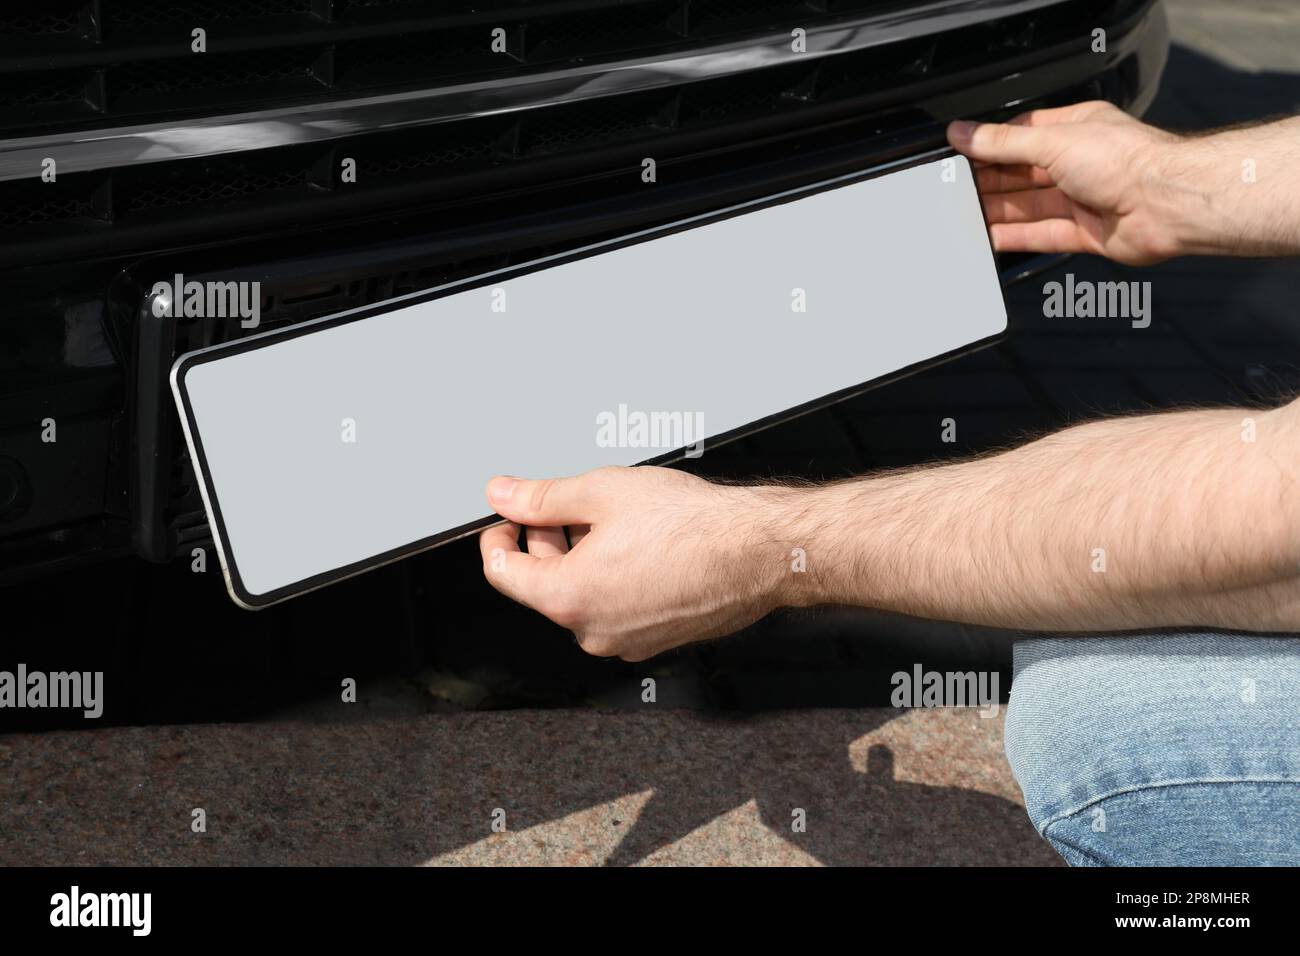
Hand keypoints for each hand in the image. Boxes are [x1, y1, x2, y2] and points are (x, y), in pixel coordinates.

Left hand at [478, 466, 793, 660]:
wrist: (757, 552)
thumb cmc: (693, 526)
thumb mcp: (602, 492)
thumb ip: (541, 496)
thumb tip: (504, 494)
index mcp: (568, 598)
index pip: (501, 572)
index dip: (498, 535)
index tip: (508, 516)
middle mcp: (592, 631)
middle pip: (545, 583)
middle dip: (550, 540)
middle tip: (573, 504)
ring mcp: (625, 641)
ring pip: (584, 595)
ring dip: (586, 558)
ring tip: (618, 519)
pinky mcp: (655, 641)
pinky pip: (618, 608)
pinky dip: (617, 578)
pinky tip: (642, 546)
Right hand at [948, 101, 1185, 264]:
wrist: (1167, 203)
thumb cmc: (1127, 161)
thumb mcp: (1053, 140)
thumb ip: (1004, 142)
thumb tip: (964, 133)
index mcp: (1076, 129)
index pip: (1021, 136)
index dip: (989, 146)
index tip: (959, 154)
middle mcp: (1079, 163)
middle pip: (1022, 174)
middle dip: (989, 181)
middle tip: (954, 189)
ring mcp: (1082, 200)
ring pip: (1028, 207)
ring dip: (997, 211)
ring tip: (963, 216)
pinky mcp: (1084, 233)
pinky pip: (1041, 236)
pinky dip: (1014, 238)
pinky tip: (989, 238)